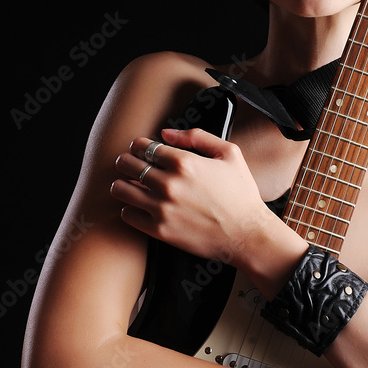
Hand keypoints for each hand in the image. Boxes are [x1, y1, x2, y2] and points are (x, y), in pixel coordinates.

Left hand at [110, 127, 272, 265]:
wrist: (247, 234)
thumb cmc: (240, 194)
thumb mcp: (229, 154)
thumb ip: (197, 137)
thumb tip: (166, 133)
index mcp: (185, 163)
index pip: (143, 146)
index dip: (138, 145)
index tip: (140, 149)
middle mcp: (169, 184)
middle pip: (126, 164)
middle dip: (127, 161)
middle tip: (131, 164)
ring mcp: (162, 209)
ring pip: (120, 189)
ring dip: (123, 183)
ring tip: (131, 185)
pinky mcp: (159, 230)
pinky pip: (127, 215)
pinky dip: (130, 208)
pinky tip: (140, 206)